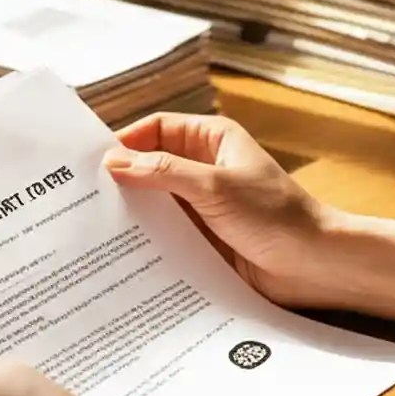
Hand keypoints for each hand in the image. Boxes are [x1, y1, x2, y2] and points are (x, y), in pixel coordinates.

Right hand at [104, 112, 335, 307]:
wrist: (313, 266)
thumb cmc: (276, 216)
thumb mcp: (214, 187)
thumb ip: (162, 172)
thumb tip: (113, 162)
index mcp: (212, 140)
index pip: (156, 129)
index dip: (125, 141)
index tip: (91, 162)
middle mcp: (204, 168)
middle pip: (150, 166)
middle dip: (121, 180)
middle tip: (81, 197)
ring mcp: (202, 205)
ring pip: (155, 203)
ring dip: (131, 214)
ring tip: (93, 228)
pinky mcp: (203, 239)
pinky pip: (165, 234)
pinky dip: (146, 240)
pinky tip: (121, 253)